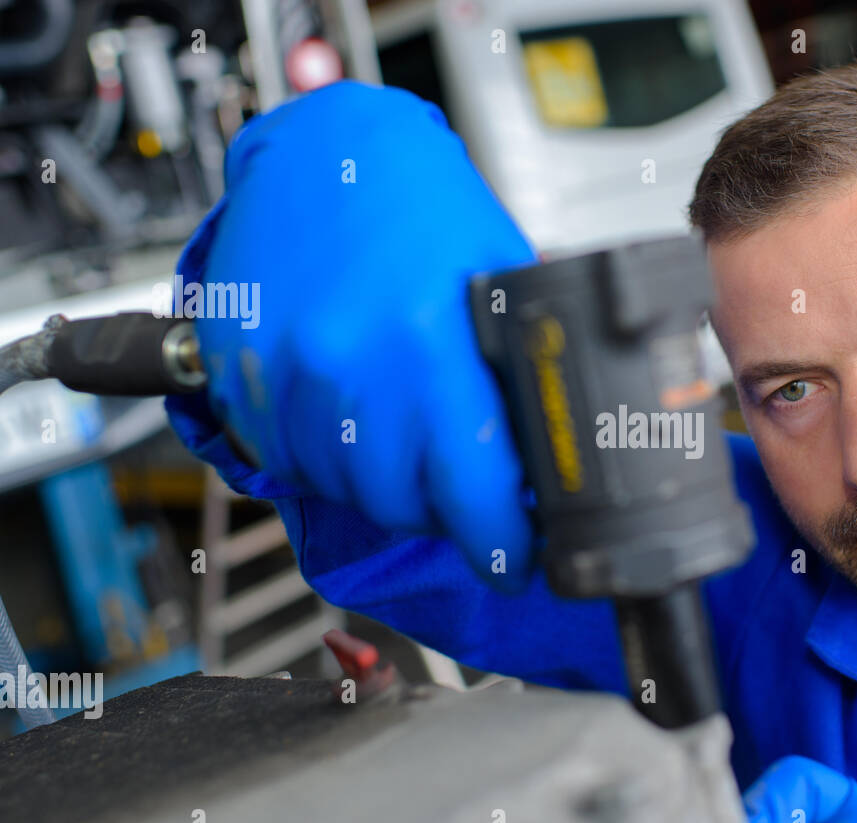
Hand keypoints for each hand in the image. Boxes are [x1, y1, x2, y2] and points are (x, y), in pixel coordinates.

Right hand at [175, 81, 537, 585]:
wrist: (324, 151)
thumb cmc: (423, 209)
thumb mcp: (501, 284)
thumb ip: (516, 378)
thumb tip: (540, 467)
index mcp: (432, 342)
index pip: (475, 492)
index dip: (502, 544)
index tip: (515, 561)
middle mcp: (352, 364)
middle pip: (404, 505)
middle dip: (443, 506)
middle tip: (457, 476)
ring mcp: (286, 372)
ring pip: (342, 487)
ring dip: (378, 477)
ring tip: (398, 422)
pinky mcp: (239, 374)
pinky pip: (284, 458)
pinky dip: (321, 451)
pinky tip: (345, 405)